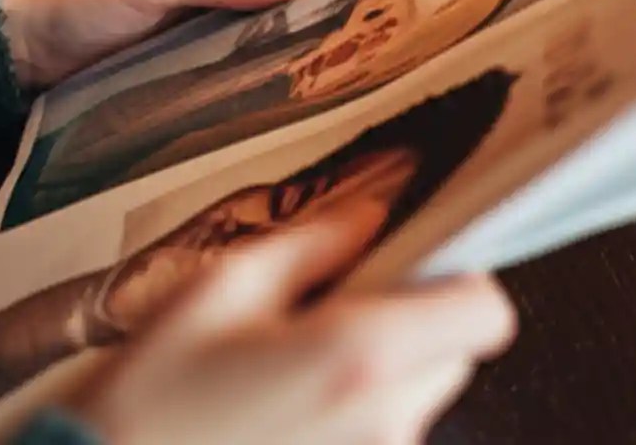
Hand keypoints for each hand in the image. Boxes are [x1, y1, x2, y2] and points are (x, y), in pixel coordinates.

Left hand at [1, 0, 338, 87]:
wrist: (17, 45)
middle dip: (336, 14)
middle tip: (387, 47)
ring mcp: (205, 33)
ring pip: (271, 40)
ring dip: (304, 54)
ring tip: (353, 84)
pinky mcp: (187, 71)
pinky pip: (239, 73)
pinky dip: (268, 81)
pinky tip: (292, 107)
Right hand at [69, 200, 515, 444]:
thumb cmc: (151, 394)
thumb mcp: (223, 288)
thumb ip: (316, 243)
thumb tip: (374, 212)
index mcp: (362, 354)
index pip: (484, 312)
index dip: (462, 279)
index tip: (420, 262)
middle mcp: (386, 418)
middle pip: (455, 353)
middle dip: (414, 321)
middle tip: (340, 305)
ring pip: (418, 395)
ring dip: (383, 368)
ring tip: (295, 361)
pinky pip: (382, 432)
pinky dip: (357, 409)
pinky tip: (286, 403)